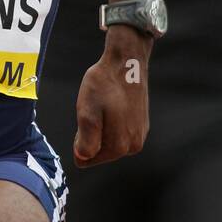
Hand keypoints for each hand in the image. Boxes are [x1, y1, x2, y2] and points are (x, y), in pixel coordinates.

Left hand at [73, 48, 148, 167]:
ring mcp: (140, 135)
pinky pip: (119, 131)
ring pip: (109, 140)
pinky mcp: (142, 124)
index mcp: (119, 146)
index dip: (80, 139)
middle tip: (95, 109)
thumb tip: (83, 158)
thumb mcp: (86, 112)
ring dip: (102, 126)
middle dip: (92, 134)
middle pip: (99, 151)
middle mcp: (133, 146)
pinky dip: (112, 121)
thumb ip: (85, 141)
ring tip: (105, 105)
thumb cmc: (104, 84)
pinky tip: (114, 104)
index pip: (86, 158)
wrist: (127, 62)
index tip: (86, 118)